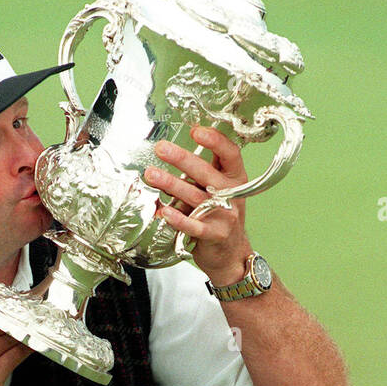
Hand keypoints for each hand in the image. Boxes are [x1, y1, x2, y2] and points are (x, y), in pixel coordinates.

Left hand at [144, 126, 252, 284]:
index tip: (196, 131)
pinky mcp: (215, 235)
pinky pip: (194, 226)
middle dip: (182, 158)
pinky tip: (164, 212)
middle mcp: (232, 194)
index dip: (215, 140)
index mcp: (235, 178)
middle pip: (206, 172)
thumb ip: (205, 171)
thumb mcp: (220, 189)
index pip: (230, 153)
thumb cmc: (220, 216)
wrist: (231, 254)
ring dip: (171, 184)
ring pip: (195, 196)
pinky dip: (179, 219)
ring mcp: (224, 215)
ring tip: (151, 174)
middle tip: (161, 148)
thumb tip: (177, 148)